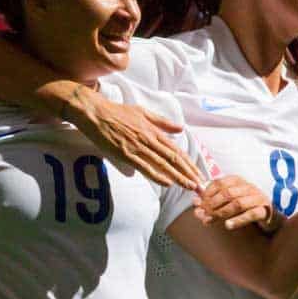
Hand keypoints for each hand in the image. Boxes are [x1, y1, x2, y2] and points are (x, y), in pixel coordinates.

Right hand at [68, 88, 203, 189]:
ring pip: (163, 164)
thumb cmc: (118, 112)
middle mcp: (150, 139)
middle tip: (201, 187)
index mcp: (154, 131)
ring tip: (190, 187)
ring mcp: (138, 147)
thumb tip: (180, 129)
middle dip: (189, 174)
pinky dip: (157, 175)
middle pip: (174, 159)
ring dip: (178, 177)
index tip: (199, 175)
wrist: (96, 112)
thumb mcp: (144, 112)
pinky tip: (168, 183)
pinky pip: (144, 166)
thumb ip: (162, 122)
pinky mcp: (125, 153)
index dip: (190, 164)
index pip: (177, 150)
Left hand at [194, 175, 283, 231]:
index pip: (219, 183)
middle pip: (227, 193)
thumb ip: (212, 200)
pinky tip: (227, 225)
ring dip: (220, 213)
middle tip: (201, 214)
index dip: (206, 194)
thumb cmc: (246, 207)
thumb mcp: (228, 201)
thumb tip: (195, 200)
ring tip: (208, 220)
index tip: (197, 204)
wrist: (270, 217)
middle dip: (211, 204)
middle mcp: (248, 187)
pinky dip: (238, 220)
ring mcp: (258, 198)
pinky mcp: (265, 210)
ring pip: (237, 203)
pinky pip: (252, 214)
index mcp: (238, 181)